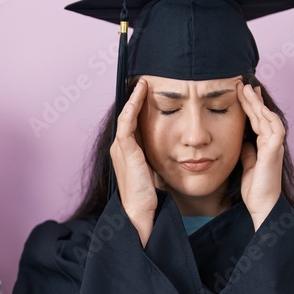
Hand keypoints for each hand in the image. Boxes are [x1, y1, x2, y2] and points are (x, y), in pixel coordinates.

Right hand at [110, 79, 156, 245]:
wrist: (140, 213)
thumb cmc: (149, 198)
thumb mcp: (153, 173)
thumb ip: (156, 159)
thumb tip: (173, 150)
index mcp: (126, 152)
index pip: (131, 123)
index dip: (137, 106)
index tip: (148, 92)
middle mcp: (119, 148)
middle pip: (126, 116)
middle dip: (134, 98)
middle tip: (143, 81)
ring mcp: (120, 148)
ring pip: (126, 116)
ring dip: (134, 98)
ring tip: (142, 82)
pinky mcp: (125, 151)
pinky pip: (127, 123)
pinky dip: (132, 107)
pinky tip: (140, 94)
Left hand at [237, 82, 283, 230]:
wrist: (262, 205)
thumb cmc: (255, 188)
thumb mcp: (247, 164)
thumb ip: (247, 151)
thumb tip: (243, 140)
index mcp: (264, 145)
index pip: (257, 120)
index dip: (250, 106)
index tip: (242, 92)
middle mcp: (272, 143)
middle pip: (262, 115)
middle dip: (253, 99)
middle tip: (243, 84)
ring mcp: (275, 147)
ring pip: (268, 119)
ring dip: (258, 104)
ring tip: (248, 91)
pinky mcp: (274, 153)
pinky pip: (274, 131)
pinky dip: (268, 119)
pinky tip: (260, 109)